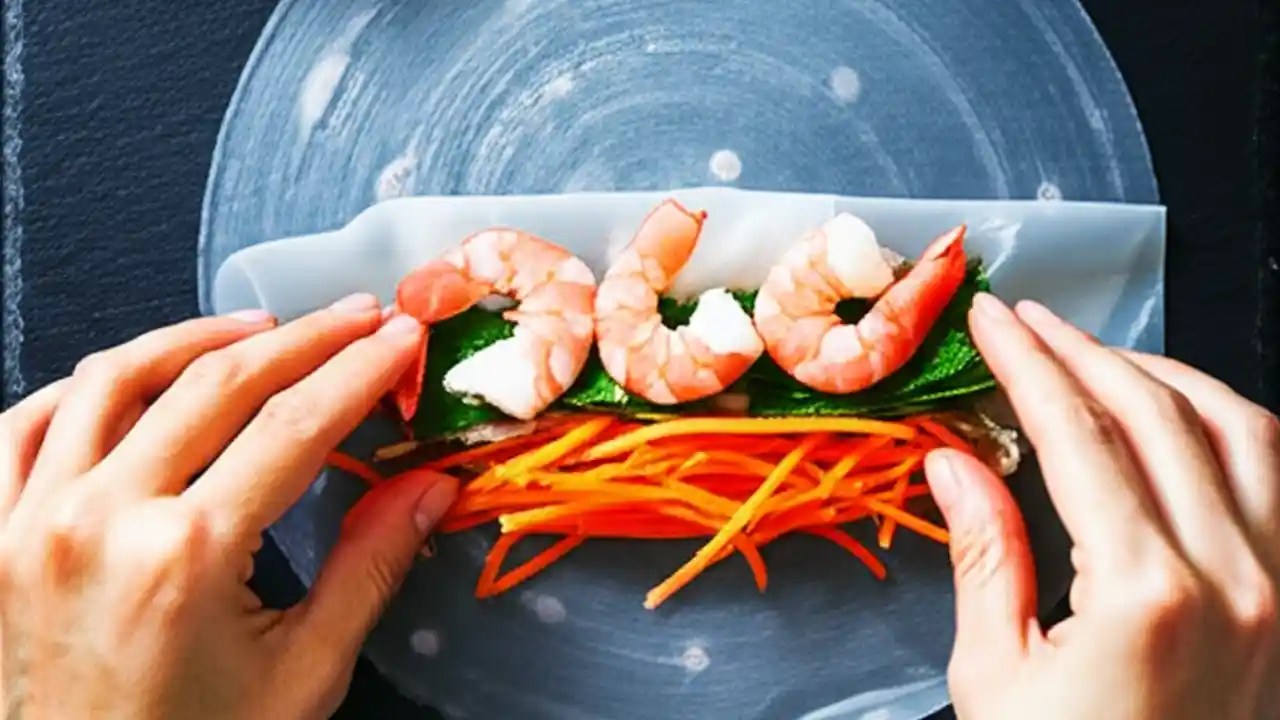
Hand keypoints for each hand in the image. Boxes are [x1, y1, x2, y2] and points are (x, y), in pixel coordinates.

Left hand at [0, 294, 457, 719]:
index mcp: (185, 557)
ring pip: (114, 380)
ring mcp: (31, 522)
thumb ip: (368, 566)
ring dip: (195, 338)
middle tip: (352, 318)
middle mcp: (99, 522)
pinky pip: (24, 423)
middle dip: (300, 340)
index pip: (295, 426)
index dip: (359, 371)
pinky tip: (134, 377)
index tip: (398, 338)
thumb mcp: (303, 673)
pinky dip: (84, 385)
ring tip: (255, 327)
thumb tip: (427, 487)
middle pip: (216, 385)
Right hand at [928, 294, 1278, 718]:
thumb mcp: (998, 676)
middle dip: (1084, 351)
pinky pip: (1277, 479)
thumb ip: (985, 554)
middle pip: (1157, 412)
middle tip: (1030, 323)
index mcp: (1146, 594)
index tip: (993, 322)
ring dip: (1164, 373)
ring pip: (1242, 428)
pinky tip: (1180, 417)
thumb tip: (953, 462)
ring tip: (1101, 355)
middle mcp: (1235, 578)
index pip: (1079, 433)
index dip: (1027, 363)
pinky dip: (1228, 424)